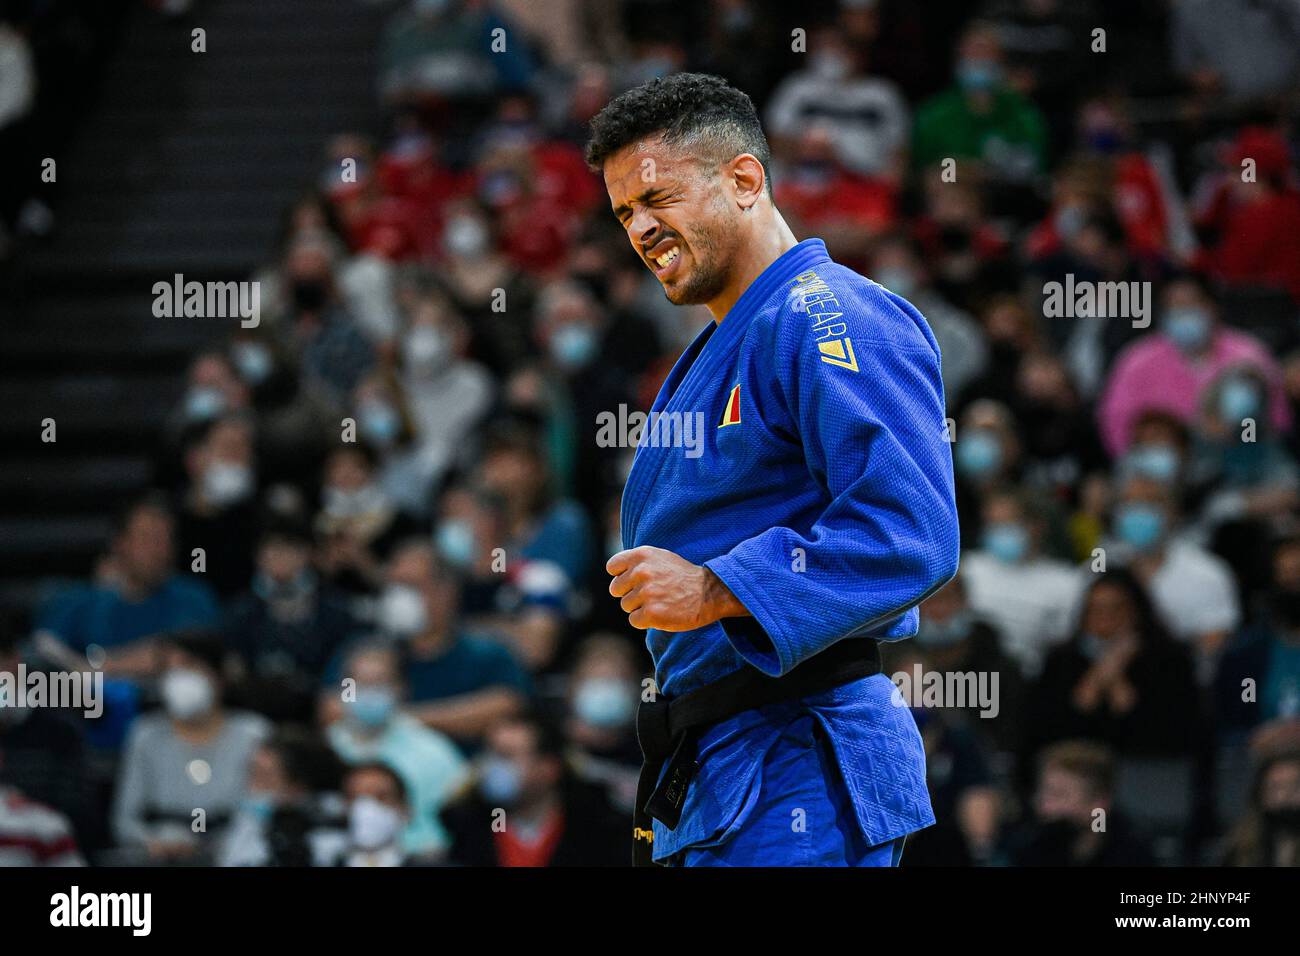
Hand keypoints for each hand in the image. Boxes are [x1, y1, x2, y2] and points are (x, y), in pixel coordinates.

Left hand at [607, 546, 747, 631]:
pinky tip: (661, 613)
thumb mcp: (660, 558)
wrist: (709, 593)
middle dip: (630, 593)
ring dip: (640, 607)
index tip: (633, 581)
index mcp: (642, 555)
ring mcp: (646, 593)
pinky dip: (645, 621)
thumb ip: (637, 562)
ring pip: (626, 605)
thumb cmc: (682, 576)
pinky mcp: (651, 613)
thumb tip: (615, 571)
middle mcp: (642, 572)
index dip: (621, 576)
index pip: (612, 567)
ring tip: (660, 602)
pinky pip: (634, 620)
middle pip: (616, 589)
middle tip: (651, 594)